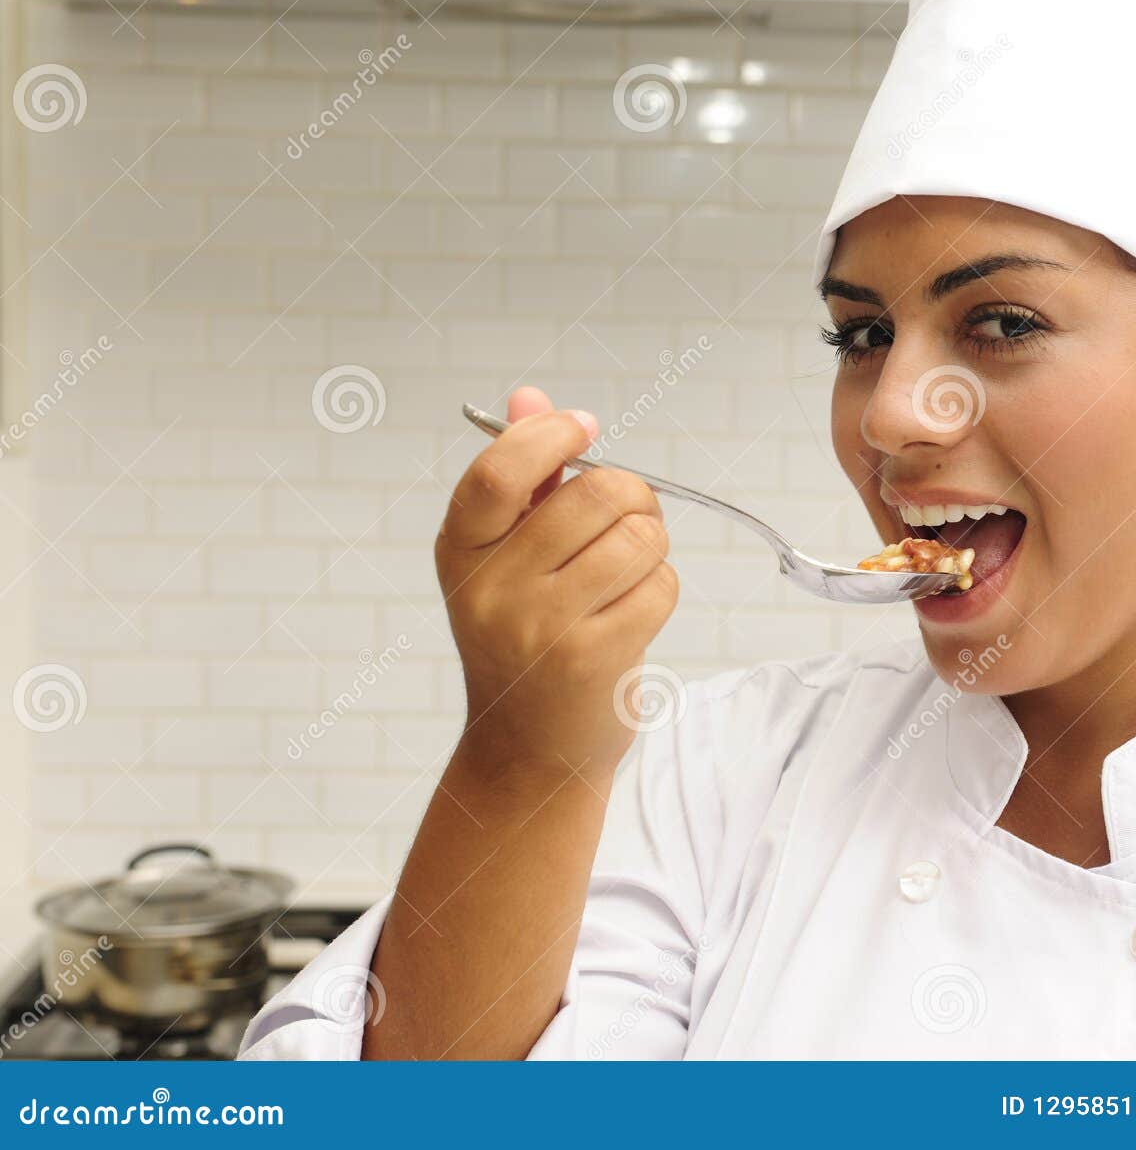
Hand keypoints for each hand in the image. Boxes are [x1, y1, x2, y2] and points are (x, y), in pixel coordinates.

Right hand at [436, 386, 677, 775]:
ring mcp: (541, 628)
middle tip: (630, 517)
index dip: (551, 434)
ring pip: (638, 538)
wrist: (528, 751)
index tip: (584, 427)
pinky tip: (634, 612)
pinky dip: (662, 589)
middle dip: (633, 496)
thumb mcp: (505, 560)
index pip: (499, 470)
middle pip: (595, 494)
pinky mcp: (593, 660)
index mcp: (461, 551)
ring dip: (652, 545)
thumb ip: (522, 477)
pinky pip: (660, 586)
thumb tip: (532, 397)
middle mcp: (492, 589)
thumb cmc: (525, 641)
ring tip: (630, 570)